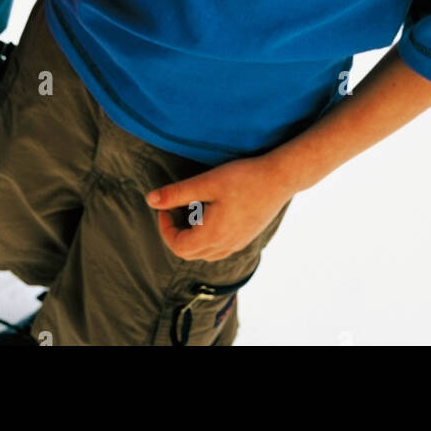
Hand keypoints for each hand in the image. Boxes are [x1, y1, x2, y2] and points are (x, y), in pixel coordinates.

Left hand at [145, 156, 292, 260]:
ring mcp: (238, 243)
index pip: (178, 247)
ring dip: (192, 235)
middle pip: (190, 253)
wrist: (280, 178)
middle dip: (176, 232)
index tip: (166, 206)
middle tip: (176, 207)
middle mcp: (225, 246)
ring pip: (205, 252)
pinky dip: (207, 235)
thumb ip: (177, 193)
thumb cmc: (244, 177)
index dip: (165, 228)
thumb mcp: (207, 182)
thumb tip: (150, 200)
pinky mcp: (246, 237)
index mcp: (213, 235)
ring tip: (193, 208)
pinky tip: (212, 211)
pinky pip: (219, 247)